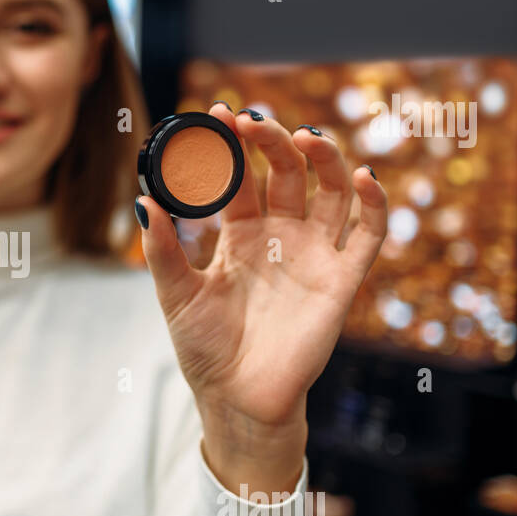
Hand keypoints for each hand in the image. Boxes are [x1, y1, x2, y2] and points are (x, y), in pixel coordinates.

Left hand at [136, 105, 386, 485]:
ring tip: (307, 138)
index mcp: (240, 234)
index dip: (233, 147)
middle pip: (287, 173)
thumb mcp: (176, 295)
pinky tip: (364, 176)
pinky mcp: (341, 281)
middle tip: (255, 122)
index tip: (219, 116)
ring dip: (325, 160)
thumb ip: (162, 249)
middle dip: (275, 142)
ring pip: (331, 192)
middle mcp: (280, 236)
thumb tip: (143, 201)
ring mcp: (312, 255)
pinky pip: (366, 236)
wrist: (237, 399)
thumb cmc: (205, 349)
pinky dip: (373, 204)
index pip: (242, 177)